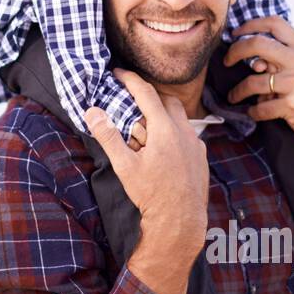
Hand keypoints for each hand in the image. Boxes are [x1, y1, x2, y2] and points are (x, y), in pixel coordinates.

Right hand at [83, 69, 209, 260]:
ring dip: (163, 114)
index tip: (118, 73)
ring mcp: (195, 144)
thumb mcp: (124, 166)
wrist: (180, 220)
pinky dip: (174, 131)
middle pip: (167, 100)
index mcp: (164, 129)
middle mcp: (184, 132)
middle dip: (149, 95)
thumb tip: (92, 112)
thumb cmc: (151, 194)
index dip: (130, 79)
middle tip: (132, 99)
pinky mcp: (201, 156)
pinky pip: (188, 134)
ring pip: (180, 117)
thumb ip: (108, 136)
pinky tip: (163, 146)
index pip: (146, 93)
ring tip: (147, 125)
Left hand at [222, 16, 293, 158]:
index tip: (236, 33)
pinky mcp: (292, 106)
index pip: (275, 24)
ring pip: (253, 81)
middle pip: (258, 44)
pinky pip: (261, 107)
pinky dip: (253, 112)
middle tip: (227, 61)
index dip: (251, 24)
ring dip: (238, 91)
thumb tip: (257, 58)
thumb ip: (289, 57)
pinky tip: (254, 112)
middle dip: (235, 51)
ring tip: (234, 96)